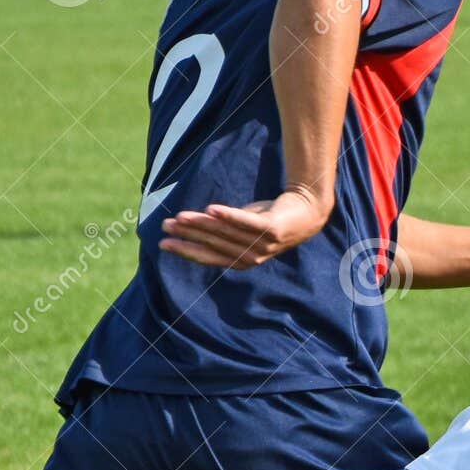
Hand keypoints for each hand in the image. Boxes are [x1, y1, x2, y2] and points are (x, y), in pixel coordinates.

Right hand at [159, 187, 331, 269]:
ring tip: (181, 216)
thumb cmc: (271, 219)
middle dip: (187, 236)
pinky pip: (246, 223)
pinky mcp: (271, 229)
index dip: (186, 251)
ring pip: (225, 233)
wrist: (306, 211)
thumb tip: (197, 224)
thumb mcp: (244, 226)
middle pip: (213, 244)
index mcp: (242, 260)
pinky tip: (211, 209)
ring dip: (201, 225)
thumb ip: (223, 229)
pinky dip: (229, 216)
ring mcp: (262, 244)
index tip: (164, 244)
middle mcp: (251, 256)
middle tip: (166, 227)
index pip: (209, 257)